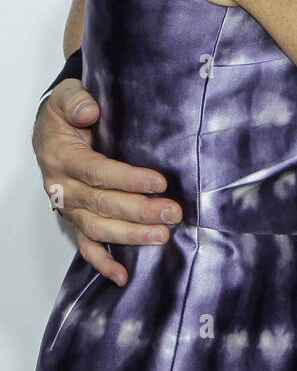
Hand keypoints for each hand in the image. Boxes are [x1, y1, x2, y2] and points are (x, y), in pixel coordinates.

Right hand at [33, 79, 181, 284]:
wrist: (50, 126)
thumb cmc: (64, 113)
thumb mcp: (65, 96)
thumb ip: (75, 100)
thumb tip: (90, 111)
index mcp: (62, 158)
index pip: (98, 172)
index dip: (129, 179)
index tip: (159, 182)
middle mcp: (62, 187)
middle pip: (102, 204)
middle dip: (140, 210)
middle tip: (172, 212)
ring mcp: (68, 206)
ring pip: (97, 227)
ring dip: (130, 235)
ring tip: (161, 236)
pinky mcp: (73, 218)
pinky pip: (86, 244)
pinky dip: (103, 261)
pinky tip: (123, 274)